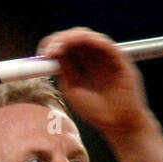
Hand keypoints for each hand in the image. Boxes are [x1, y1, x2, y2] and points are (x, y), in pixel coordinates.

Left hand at [38, 28, 154, 138]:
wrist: (118, 124)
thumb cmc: (96, 110)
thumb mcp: (73, 89)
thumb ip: (64, 71)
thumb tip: (52, 53)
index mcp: (79, 65)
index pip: (65, 46)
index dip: (53, 44)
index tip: (42, 53)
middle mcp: (92, 58)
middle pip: (76, 37)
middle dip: (61, 39)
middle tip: (50, 50)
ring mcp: (106, 57)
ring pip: (91, 37)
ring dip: (75, 37)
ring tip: (62, 44)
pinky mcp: (120, 60)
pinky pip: (109, 46)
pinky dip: (96, 41)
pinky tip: (85, 41)